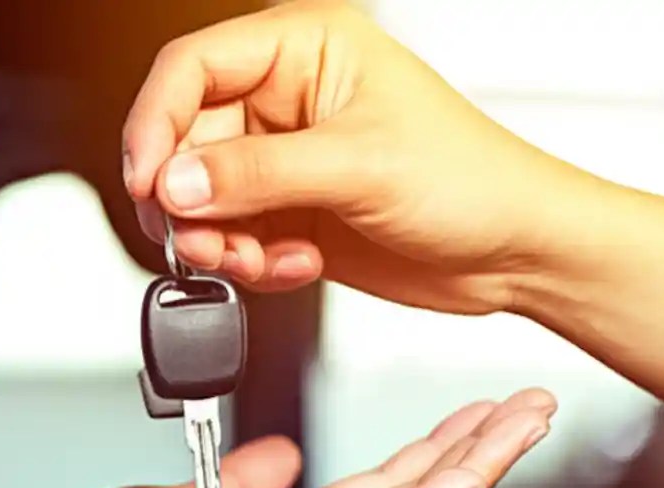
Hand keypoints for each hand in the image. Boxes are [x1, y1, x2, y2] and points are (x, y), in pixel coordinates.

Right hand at [122, 0, 588, 314]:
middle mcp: (288, 97)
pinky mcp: (292, 207)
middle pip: (187, 139)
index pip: (193, 67)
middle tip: (205, 240)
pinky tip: (293, 262)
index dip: (156, 123)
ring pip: (203, 196)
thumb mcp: (357, 166)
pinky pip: (233, 234)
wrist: (515, 252)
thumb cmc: (472, 180)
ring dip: (220, 239)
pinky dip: (249, 259)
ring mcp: (287, 156)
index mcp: (307, 47)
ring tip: (258, 257)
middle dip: (190, 199)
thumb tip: (174, 181)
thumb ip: (256, 174)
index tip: (148, 180)